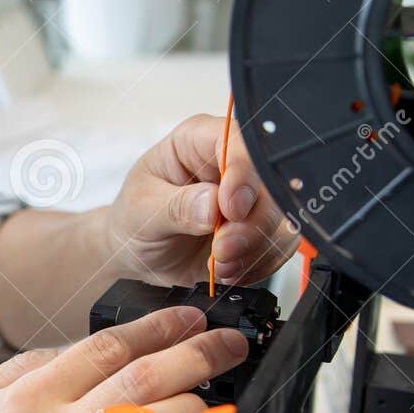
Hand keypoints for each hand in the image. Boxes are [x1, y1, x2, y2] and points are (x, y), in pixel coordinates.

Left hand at [105, 113, 298, 286]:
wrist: (137, 255)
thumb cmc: (134, 218)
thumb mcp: (141, 209)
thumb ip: (175, 206)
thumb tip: (212, 204)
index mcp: (199, 142)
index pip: (237, 143)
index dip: (242, 175)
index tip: (229, 208)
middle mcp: (231, 166)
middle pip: (269, 184)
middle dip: (250, 224)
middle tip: (221, 249)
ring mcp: (248, 200)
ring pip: (279, 219)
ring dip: (253, 249)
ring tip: (217, 264)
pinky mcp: (257, 232)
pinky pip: (277, 247)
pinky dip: (255, 265)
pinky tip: (226, 270)